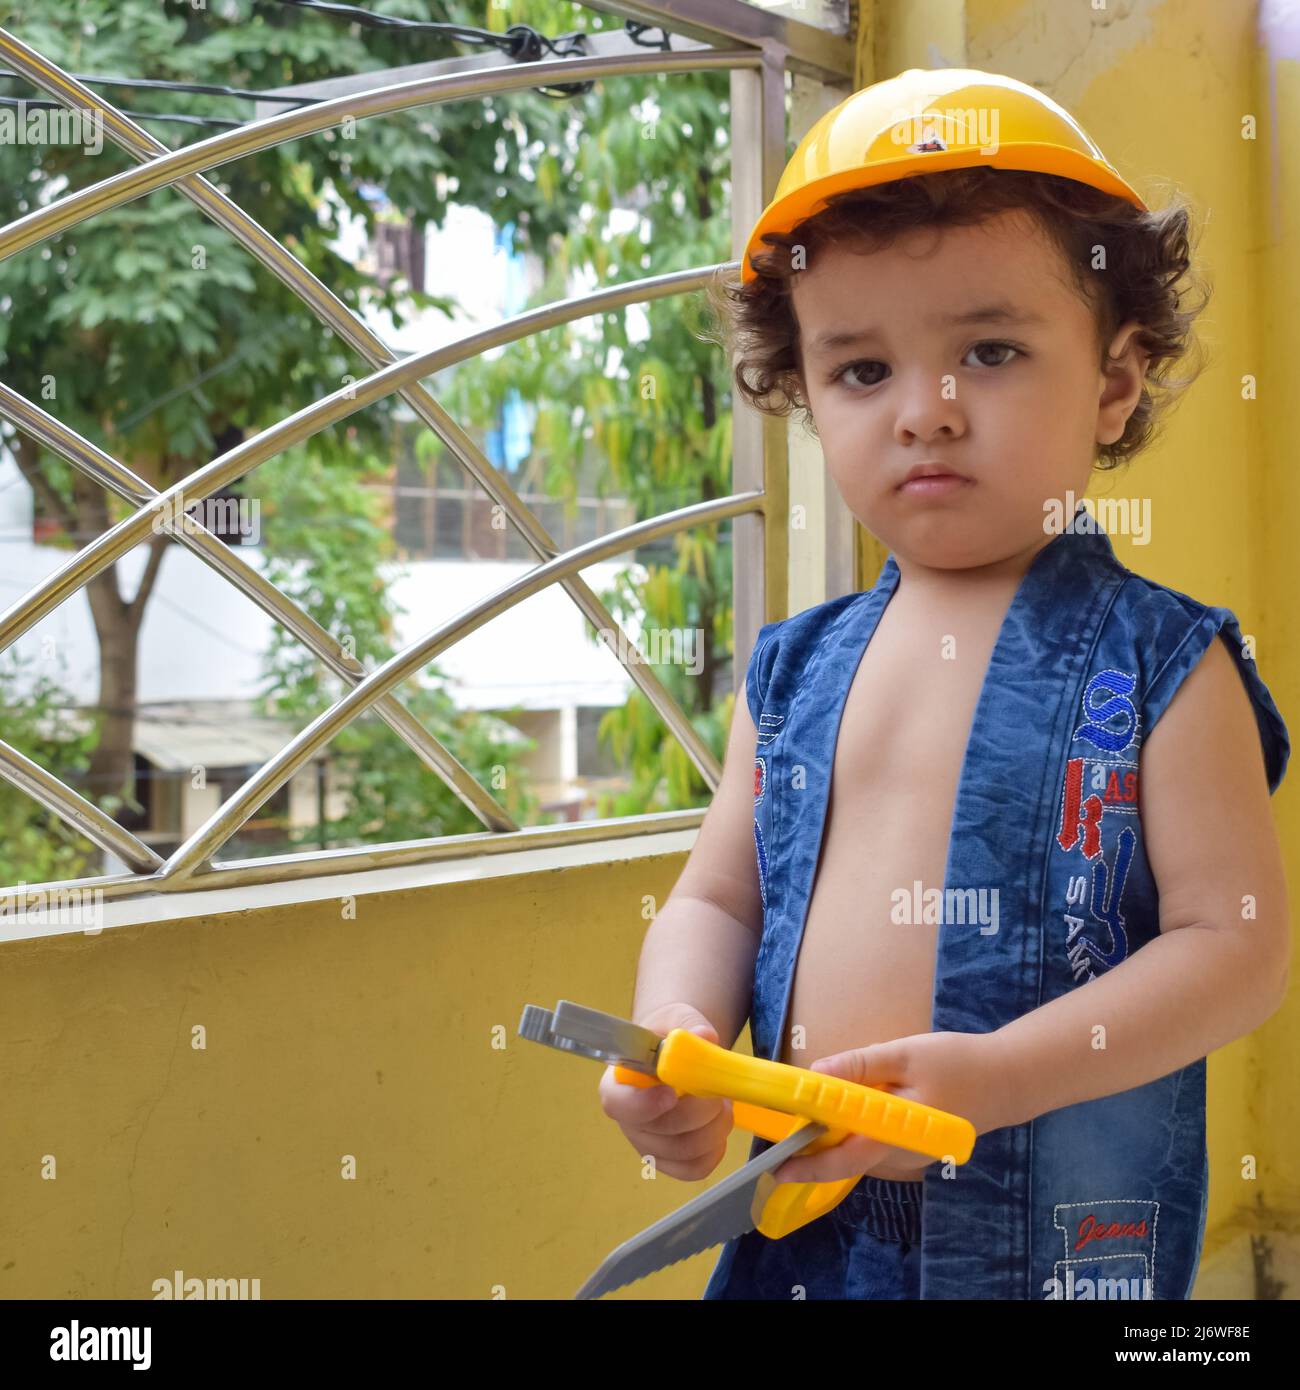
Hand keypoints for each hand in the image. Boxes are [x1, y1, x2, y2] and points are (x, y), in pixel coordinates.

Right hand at [597, 1003, 733, 1180]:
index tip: (672, 1093)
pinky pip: (695, 1168)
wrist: (677, 1056)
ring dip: (716, 1126)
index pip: (617, 1103)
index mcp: (619, 1083)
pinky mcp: (670, 1162)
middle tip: (718, 1089)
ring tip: (722, 1101)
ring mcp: (648, 1144)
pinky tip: (717, 1124)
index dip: (643, 1104)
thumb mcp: (678, 1019)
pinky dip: (716, 1149)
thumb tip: (704, 1036)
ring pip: (685, 1151)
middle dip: (702, 1110)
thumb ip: (690, 1025)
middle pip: (662, 1131)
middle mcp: (628, 1120)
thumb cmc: (669, 1038)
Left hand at [770, 1030, 1018, 1183]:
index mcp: (894, 1135)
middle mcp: (899, 1153)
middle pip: (845, 1158)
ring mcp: (908, 1151)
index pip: (842, 1160)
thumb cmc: (958, 1063)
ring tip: (804, 1116)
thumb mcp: (904, 1054)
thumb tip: (815, 1075)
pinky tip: (845, 1109)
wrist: (1008, 1079)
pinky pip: (874, 1141)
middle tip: (780, 1131)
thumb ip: (860, 1066)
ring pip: (859, 1150)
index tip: (775, 1166)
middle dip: (811, 1150)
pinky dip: (852, 1131)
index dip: (806, 1165)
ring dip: (831, 1138)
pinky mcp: (913, 1143)